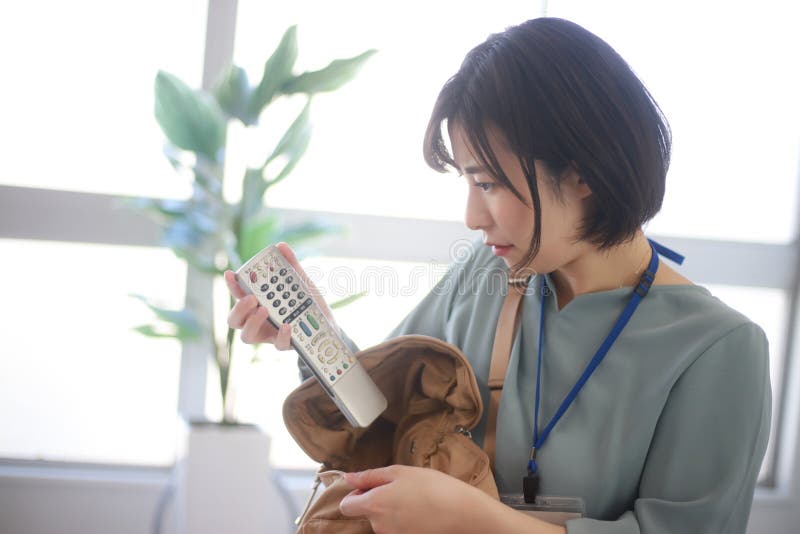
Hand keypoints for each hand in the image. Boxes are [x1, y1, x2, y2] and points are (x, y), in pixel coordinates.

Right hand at [224, 242, 336, 348]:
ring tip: (264, 310)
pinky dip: (281, 335)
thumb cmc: (308, 301)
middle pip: (234, 319)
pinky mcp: (284, 344)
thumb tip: (281, 246)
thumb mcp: (300, 281)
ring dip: (252, 323)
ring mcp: (269, 334)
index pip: (238, 295)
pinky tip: (288, 324)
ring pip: (247, 336)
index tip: (230, 274)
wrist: (328, 323)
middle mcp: (258, 320)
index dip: (232, 285)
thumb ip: (291, 265)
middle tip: (251, 298)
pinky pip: (277, 344)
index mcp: (257, 303)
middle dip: (238, 308)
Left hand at [339, 465, 491, 533]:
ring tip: (415, 501)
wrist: (463, 514)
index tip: (372, 486)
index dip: (356, 494)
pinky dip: (404, 523)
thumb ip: (369, 476)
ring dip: (392, 512)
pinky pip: (397, 530)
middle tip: (401, 490)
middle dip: (377, 502)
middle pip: (367, 514)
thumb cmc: (433, 487)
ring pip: (382, 523)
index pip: (347, 506)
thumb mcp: (400, 472)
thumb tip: (347, 478)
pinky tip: (421, 514)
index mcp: (374, 504)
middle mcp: (379, 526)